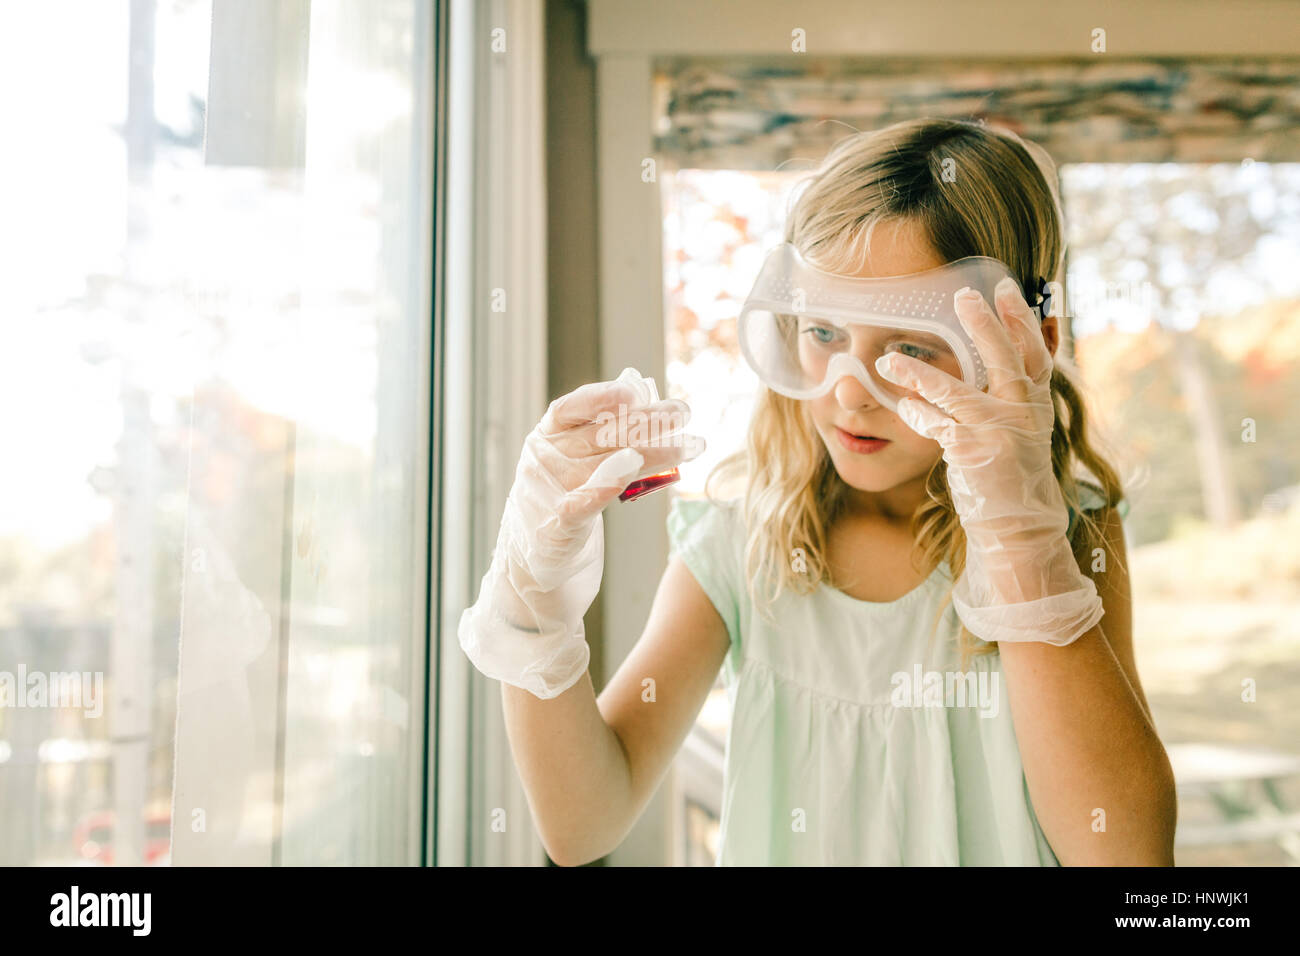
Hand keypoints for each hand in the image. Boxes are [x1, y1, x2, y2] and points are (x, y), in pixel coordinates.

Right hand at [460, 370, 705, 697]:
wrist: (529, 569)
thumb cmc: (562, 505)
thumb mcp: (577, 465)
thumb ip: (604, 435)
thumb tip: (645, 397)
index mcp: (546, 440)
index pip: (571, 408)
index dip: (601, 396)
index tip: (638, 391)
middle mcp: (544, 462)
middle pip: (599, 434)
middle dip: (646, 421)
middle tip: (684, 411)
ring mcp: (547, 495)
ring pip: (602, 465)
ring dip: (650, 452)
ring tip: (690, 444)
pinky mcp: (555, 531)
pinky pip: (580, 505)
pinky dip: (603, 486)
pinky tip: (631, 469)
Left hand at [874, 278, 1101, 645]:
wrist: (1021, 531)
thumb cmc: (1014, 482)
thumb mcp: (1020, 436)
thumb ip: (1009, 401)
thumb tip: (993, 363)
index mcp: (1036, 407)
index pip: (1033, 354)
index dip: (1021, 320)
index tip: (1005, 289)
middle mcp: (1023, 415)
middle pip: (1005, 360)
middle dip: (985, 325)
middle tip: (963, 295)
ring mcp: (999, 434)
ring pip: (956, 392)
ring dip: (918, 373)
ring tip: (887, 359)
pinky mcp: (974, 455)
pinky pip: (938, 427)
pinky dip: (916, 414)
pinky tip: (899, 404)